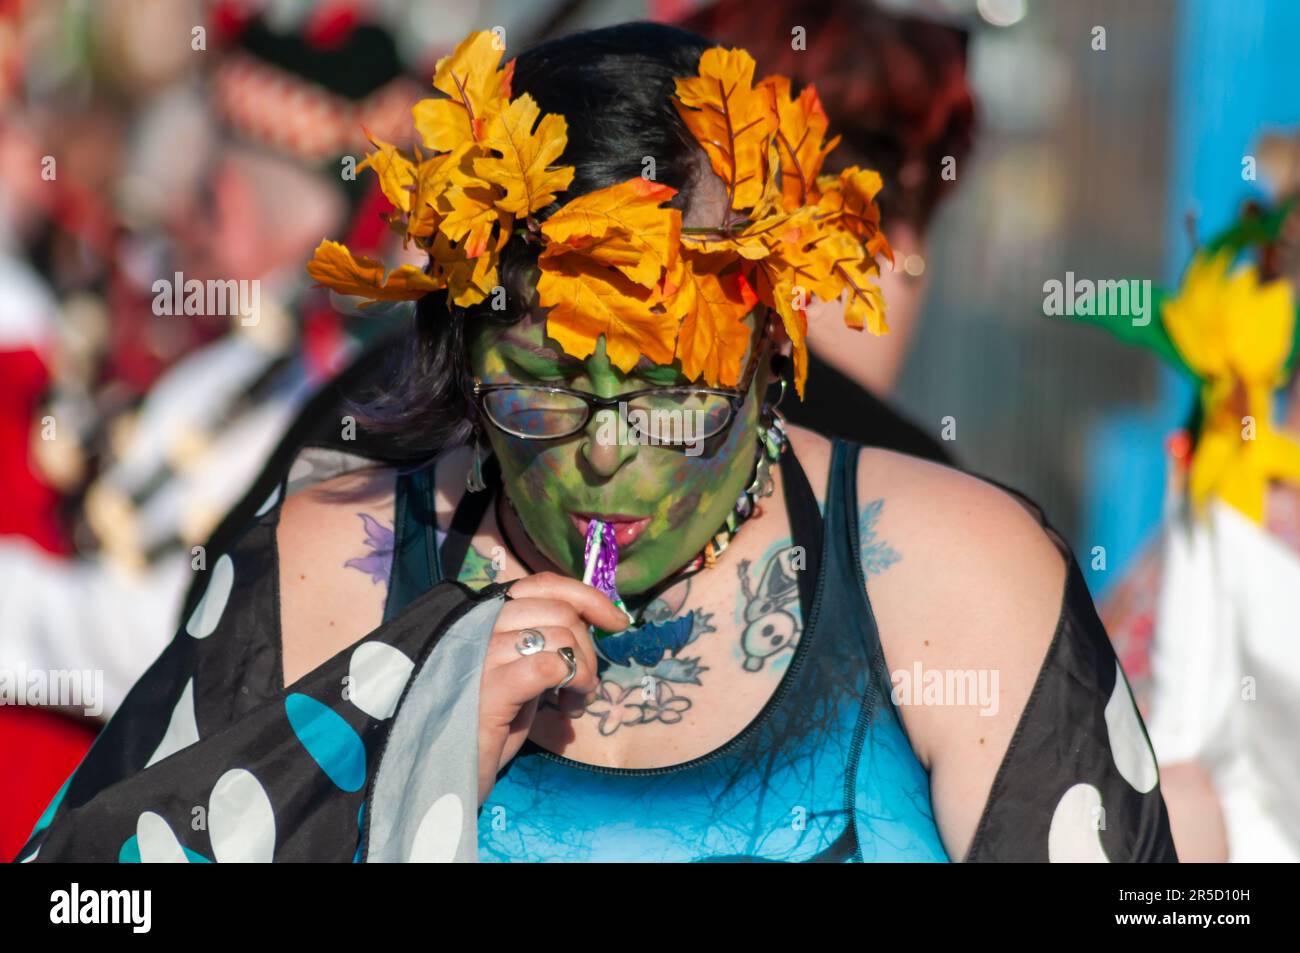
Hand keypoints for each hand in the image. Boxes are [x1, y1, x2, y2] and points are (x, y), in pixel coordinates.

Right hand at [476, 572, 626, 803]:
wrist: (442, 775)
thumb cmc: (485, 727)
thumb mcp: (518, 673)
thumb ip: (541, 643)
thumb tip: (590, 624)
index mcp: (483, 618)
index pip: (542, 584)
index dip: (586, 596)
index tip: (617, 621)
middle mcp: (477, 627)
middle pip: (560, 610)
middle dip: (588, 648)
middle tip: (583, 686)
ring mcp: (479, 654)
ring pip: (561, 637)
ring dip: (584, 672)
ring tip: (573, 702)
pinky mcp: (489, 689)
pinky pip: (549, 666)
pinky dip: (573, 683)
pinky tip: (567, 708)